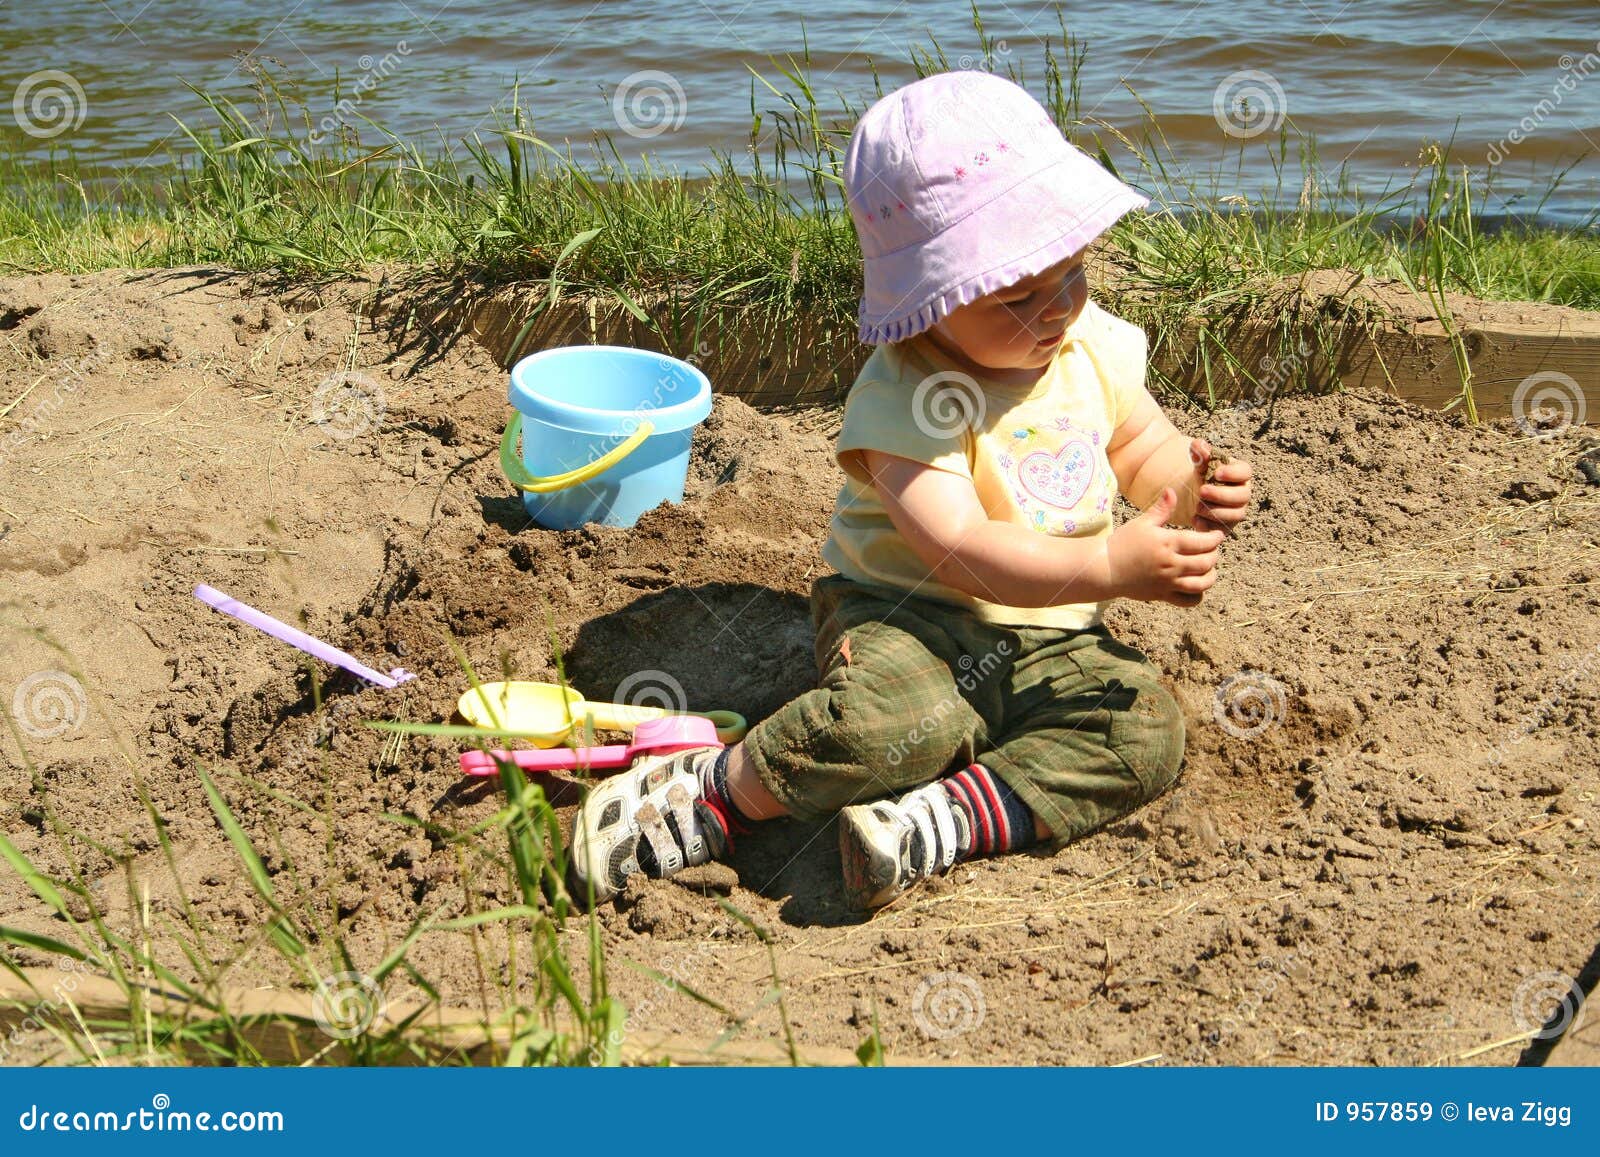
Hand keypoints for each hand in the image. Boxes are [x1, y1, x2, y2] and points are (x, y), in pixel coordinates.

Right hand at [1106, 487, 1224, 606]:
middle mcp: (1171, 565)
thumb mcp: (1142, 523)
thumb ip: (1161, 509)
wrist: (1105, 568)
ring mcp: (1168, 582)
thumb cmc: (1122, 543)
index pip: (1203, 542)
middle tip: (1211, 548)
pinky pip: (1189, 601)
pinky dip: (1198, 595)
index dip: (1215, 537)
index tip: (1215, 534)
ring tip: (1208, 567)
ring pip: (1202, 583)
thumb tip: (1172, 491)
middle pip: (1207, 562)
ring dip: (1211, 575)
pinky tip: (1196, 584)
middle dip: (1214, 553)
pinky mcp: (1163, 595)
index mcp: (1167, 543)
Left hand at [1188, 438, 1252, 536]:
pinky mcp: (1227, 526)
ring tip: (1197, 507)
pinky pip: (1224, 530)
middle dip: (1222, 494)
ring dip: (1216, 511)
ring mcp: (1237, 511)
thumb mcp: (1201, 465)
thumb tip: (1197, 444)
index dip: (1233, 473)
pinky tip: (1196, 521)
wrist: (1197, 496)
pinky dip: (1210, 526)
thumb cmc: (1204, 476)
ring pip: (1235, 515)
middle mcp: (1243, 493)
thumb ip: (1201, 454)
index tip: (1217, 473)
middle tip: (1202, 491)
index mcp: (1240, 474)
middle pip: (1242, 496)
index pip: (1245, 472)